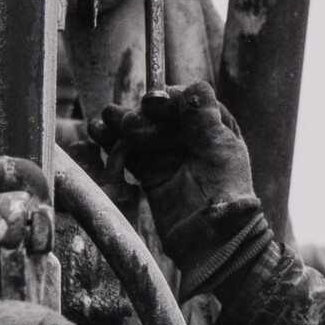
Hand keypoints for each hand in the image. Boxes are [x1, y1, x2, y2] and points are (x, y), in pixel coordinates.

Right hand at [89, 82, 272, 288]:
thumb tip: (196, 85)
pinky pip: (130, 154)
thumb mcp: (219, 150)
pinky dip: (113, 145)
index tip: (152, 106)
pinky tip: (98, 136)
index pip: (185, 101)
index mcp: (214, 126)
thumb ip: (203, 118)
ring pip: (140, 132)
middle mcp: (191, 137)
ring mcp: (170, 155)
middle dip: (139, 116)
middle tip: (126, 125)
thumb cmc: (225, 193)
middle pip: (158, 115)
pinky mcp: (153, 174)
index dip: (166, 101)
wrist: (214, 238)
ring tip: (103, 123)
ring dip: (119, 126)